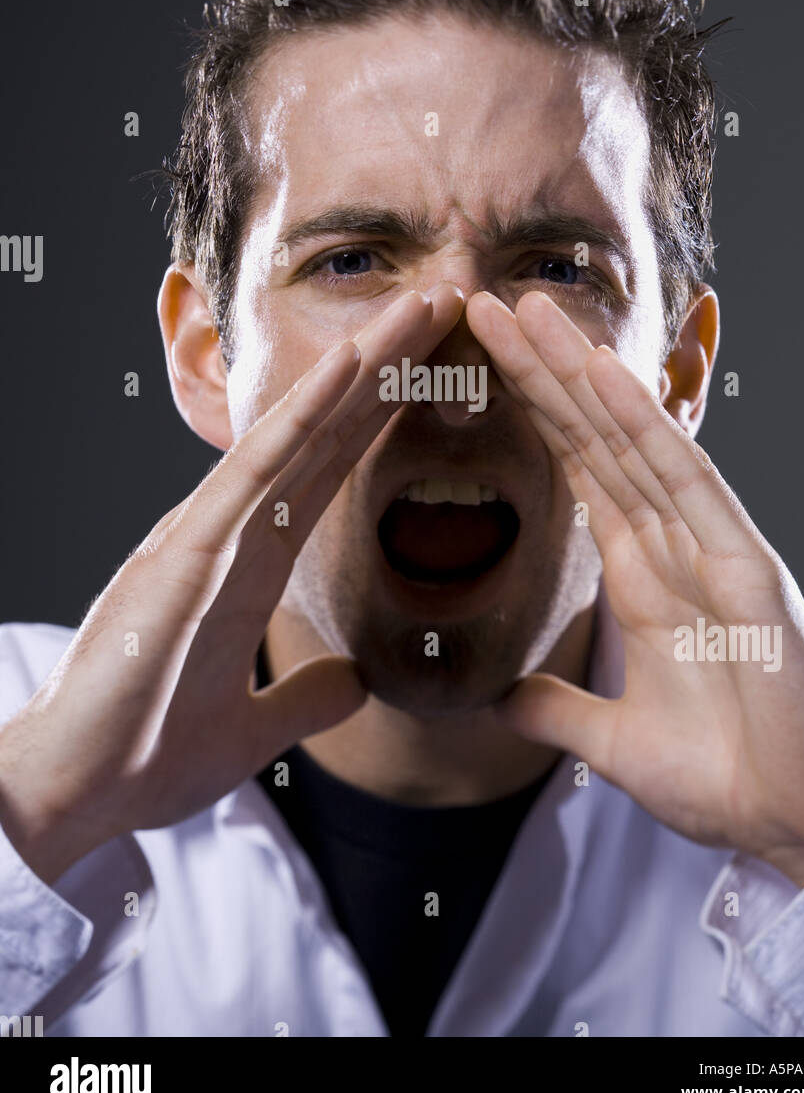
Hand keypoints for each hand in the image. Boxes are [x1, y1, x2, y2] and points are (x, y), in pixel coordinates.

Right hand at [0, 284, 463, 884]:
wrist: (70, 791)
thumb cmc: (143, 754)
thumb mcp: (253, 729)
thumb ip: (307, 698)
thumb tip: (356, 683)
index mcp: (249, 562)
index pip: (330, 471)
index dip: (383, 416)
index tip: (434, 367)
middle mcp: (232, 529)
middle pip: (326, 433)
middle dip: (387, 367)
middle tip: (444, 302)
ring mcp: (209, 532)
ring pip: (300, 430)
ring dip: (363, 366)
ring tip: (418, 307)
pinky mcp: (189, 551)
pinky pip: (259, 469)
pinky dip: (305, 414)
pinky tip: (350, 368)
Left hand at [468, 290, 803, 886]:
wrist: (792, 826)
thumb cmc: (723, 776)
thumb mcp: (614, 744)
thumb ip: (558, 710)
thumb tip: (502, 699)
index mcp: (642, 574)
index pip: (576, 468)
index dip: (531, 411)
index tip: (480, 360)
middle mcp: (673, 545)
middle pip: (595, 437)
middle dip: (541, 369)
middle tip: (485, 303)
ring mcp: (711, 547)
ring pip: (635, 441)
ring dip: (581, 373)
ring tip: (529, 310)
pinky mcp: (746, 567)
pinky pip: (687, 484)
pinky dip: (647, 427)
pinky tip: (605, 377)